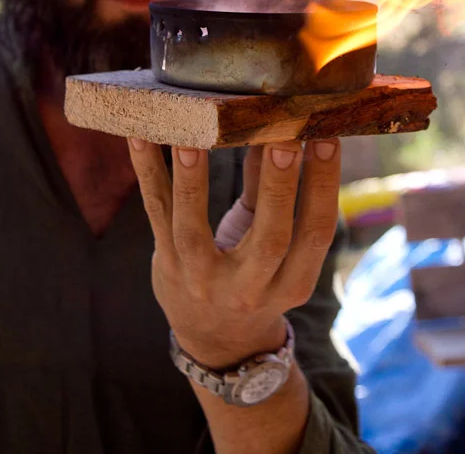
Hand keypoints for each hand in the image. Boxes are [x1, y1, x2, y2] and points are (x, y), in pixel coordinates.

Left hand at [127, 138, 340, 369]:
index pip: (315, 233)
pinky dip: (148, 172)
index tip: (325, 138)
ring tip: (192, 138)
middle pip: (269, 237)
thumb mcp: (276, 246)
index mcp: (292, 282)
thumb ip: (272, 190)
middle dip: (278, 185)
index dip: (323, 186)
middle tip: (282, 136)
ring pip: (194, 230)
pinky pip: (155, 213)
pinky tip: (140, 136)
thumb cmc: (254, 275)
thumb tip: (273, 127)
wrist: (214, 338)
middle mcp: (250, 287)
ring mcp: (201, 280)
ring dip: (193, 181)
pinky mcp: (166, 265)